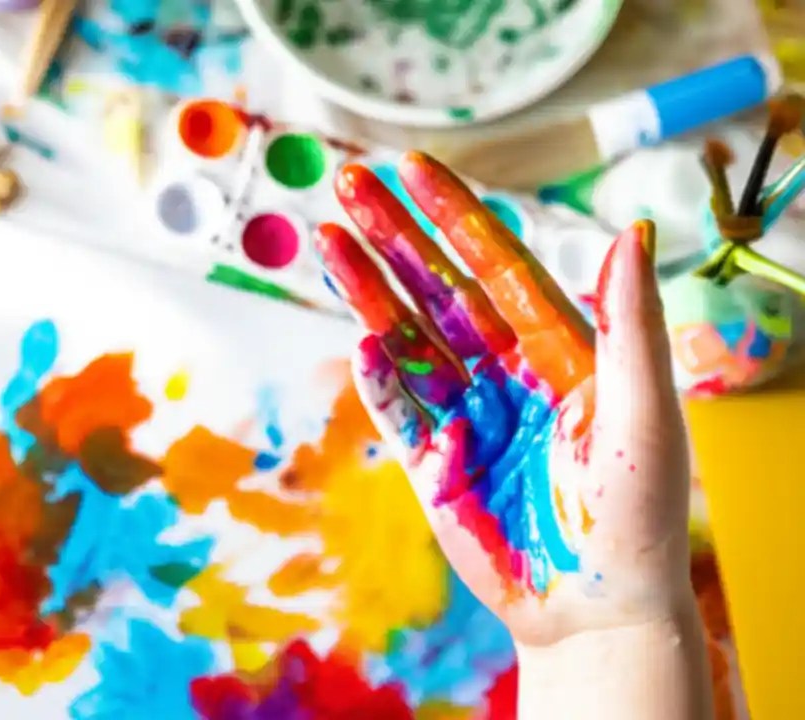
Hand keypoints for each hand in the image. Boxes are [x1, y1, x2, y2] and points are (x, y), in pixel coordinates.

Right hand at [316, 156, 692, 647]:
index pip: (498, 265)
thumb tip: (630, 230)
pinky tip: (357, 339)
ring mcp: (464, 415)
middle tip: (349, 181)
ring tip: (327, 240)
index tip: (416, 167)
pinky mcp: (433, 464)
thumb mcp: (645, 415)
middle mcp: (505, 370)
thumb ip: (631, 325)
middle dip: (393, 234)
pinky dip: (375, 378)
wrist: (600, 613)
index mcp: (559, 349)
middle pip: (437, 288)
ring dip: (366, 291)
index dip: (456, 214)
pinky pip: (396, 410)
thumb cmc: (641, 516)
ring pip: (405, 338)